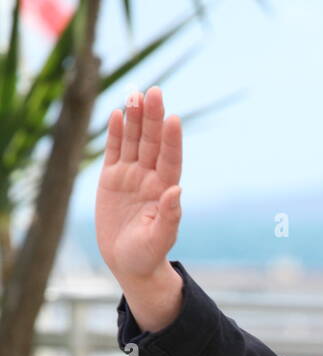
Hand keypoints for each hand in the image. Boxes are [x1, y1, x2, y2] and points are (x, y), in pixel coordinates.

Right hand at [96, 85, 182, 283]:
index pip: (170, 159)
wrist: (128, 263)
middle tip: (154, 92)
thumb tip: (176, 190)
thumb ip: (170, 216)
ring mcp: (131, 176)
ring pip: (133, 141)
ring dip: (135, 118)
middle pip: (152, 142)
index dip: (171, 140)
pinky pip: (114, 151)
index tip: (173, 119)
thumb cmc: (148, 255)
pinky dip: (115, 133)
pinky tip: (117, 114)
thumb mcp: (159, 240)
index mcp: (165, 190)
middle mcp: (150, 178)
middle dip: (153, 118)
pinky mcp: (112, 179)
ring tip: (135, 94)